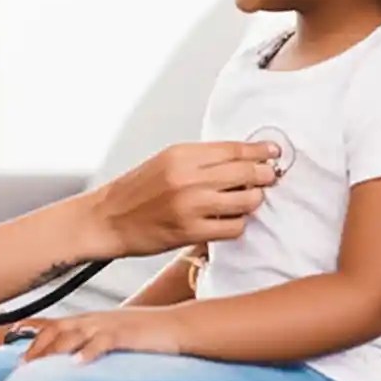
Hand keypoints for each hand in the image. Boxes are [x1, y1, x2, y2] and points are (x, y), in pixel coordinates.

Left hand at [11, 309, 182, 362]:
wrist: (177, 326)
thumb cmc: (145, 334)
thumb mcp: (112, 334)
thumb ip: (91, 340)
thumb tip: (73, 356)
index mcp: (90, 320)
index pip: (54, 322)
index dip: (32, 327)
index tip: (13, 333)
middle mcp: (94, 319)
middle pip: (57, 330)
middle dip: (36, 346)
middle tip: (21, 364)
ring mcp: (108, 325)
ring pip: (74, 335)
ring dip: (53, 350)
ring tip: (37, 365)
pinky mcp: (125, 334)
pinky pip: (103, 342)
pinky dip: (88, 352)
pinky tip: (77, 364)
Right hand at [86, 141, 277, 257]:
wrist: (107, 219)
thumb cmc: (137, 191)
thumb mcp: (166, 163)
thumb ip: (200, 160)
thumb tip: (240, 159)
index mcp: (181, 154)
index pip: (234, 149)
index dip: (259, 150)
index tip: (273, 152)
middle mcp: (188, 177)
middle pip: (245, 171)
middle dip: (264, 175)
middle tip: (269, 178)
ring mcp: (191, 205)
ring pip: (246, 200)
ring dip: (253, 200)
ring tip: (247, 201)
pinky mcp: (191, 231)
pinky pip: (234, 227)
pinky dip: (237, 224)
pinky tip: (229, 221)